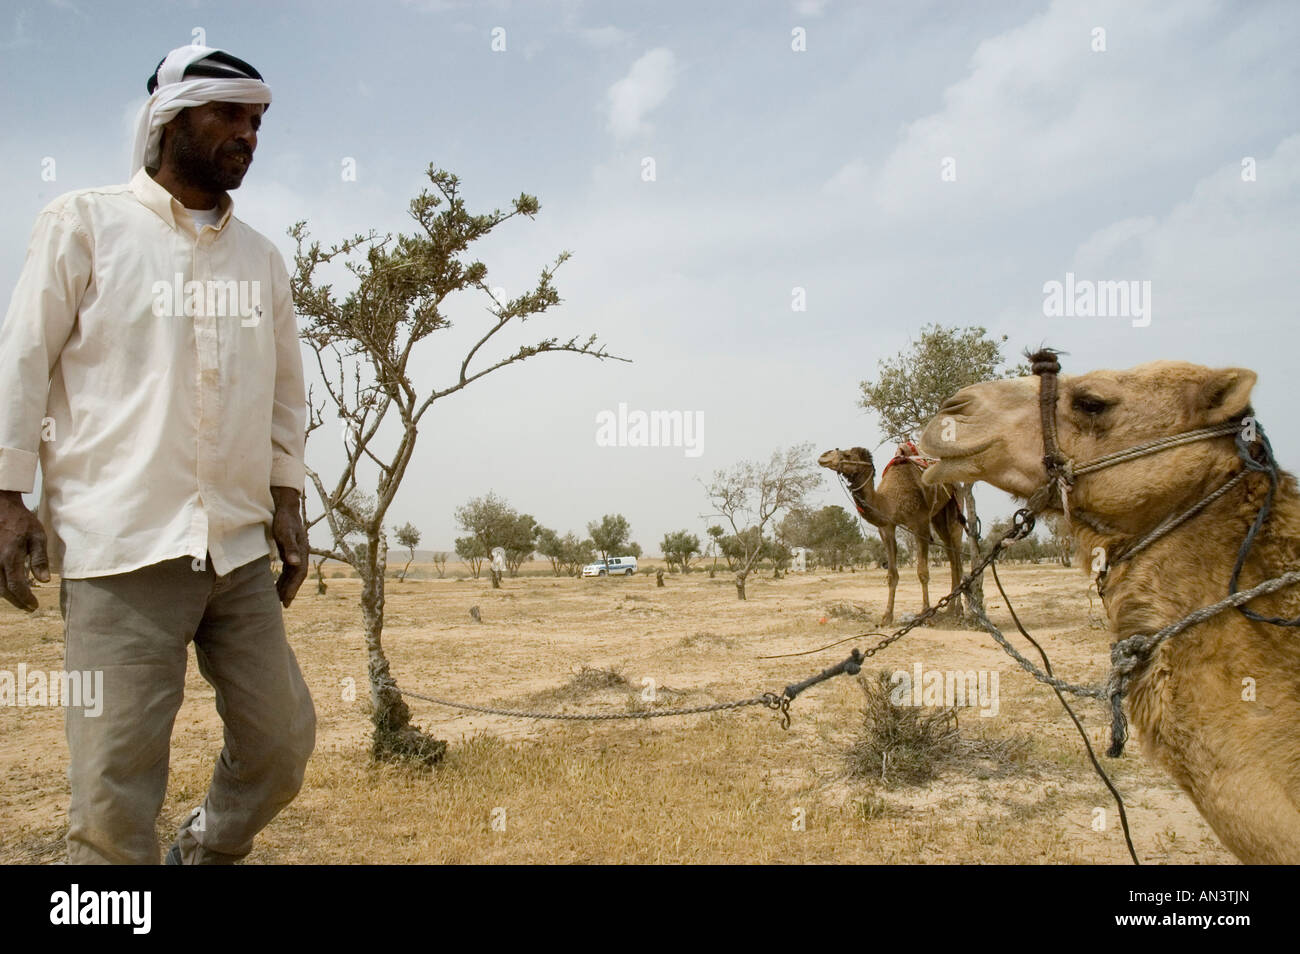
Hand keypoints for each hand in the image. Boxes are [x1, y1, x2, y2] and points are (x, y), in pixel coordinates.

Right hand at [0, 490, 48, 610]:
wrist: (0, 505)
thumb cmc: (20, 520)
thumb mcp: (37, 536)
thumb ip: (40, 559)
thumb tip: (45, 580)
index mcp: (10, 557)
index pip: (16, 586)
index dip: (25, 599)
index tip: (34, 606)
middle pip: (3, 590)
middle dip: (16, 601)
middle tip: (28, 606)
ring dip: (6, 595)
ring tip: (19, 599)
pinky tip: (8, 586)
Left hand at [270, 486, 307, 607]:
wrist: (285, 506)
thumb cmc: (283, 518)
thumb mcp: (284, 531)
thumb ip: (289, 547)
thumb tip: (294, 563)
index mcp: (302, 550)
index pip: (299, 573)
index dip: (293, 588)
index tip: (286, 602)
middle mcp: (301, 553)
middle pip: (297, 576)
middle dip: (291, 590)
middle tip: (284, 605)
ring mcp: (296, 552)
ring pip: (293, 573)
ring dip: (287, 585)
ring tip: (280, 599)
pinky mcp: (289, 550)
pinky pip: (288, 568)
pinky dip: (284, 577)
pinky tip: (277, 583)